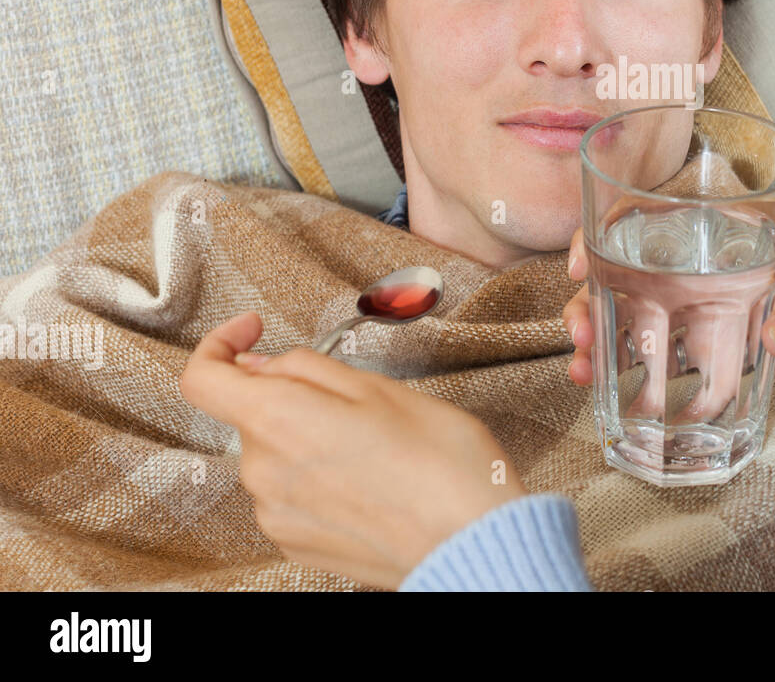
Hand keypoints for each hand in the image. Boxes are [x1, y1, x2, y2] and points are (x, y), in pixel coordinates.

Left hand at [179, 311, 527, 589]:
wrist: (471, 543)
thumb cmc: (442, 464)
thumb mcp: (382, 387)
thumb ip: (309, 368)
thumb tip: (261, 365)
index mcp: (280, 421)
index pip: (202, 379)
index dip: (220, 345)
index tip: (253, 332)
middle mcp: (263, 473)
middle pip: (252, 415)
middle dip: (294, 396)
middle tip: (359, 399)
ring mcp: (276, 516)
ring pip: (273, 455)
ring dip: (308, 439)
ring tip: (374, 446)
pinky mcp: (296, 544)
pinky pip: (289, 494)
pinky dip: (318, 478)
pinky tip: (368, 480)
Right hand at [563, 209, 774, 386]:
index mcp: (708, 223)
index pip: (631, 217)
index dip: (595, 237)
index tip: (580, 266)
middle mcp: (693, 261)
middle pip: (618, 276)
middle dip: (586, 305)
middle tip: (580, 339)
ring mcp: (702, 302)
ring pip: (634, 318)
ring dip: (603, 345)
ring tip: (583, 373)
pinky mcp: (721, 340)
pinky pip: (674, 356)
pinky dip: (646, 376)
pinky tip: (625, 398)